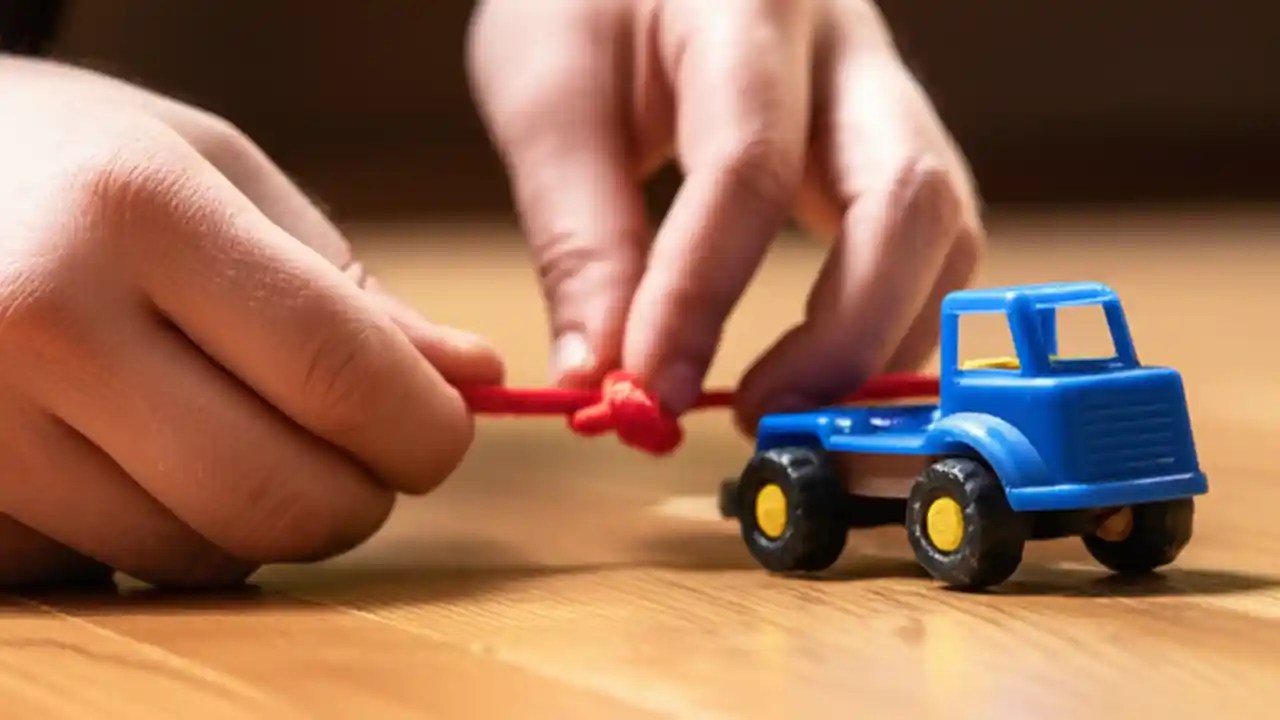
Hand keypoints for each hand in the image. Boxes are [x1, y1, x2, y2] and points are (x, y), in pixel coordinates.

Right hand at [0, 57, 502, 587]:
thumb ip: (350, 290)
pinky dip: (156, 534)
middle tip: (361, 459)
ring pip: (196, 557)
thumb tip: (473, 379)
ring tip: (234, 434)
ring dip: (259, 524)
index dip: (423, 430)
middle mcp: (42, 319)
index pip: (337, 373)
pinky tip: (135, 455)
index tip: (442, 433)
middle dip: (357, 499)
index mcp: (138, 211)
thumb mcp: (223, 177)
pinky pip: (106, 570)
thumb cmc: (85, 163)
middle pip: (274, 495)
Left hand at [467, 0, 982, 428]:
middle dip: (843, 335)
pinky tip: (817, 362)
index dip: (702, 295)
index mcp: (749, 3)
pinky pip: (925, 240)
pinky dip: (883, 318)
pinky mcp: (885, 137)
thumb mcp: (547, 95)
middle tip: (755, 417)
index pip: (748, 166)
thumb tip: (602, 378)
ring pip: (943, 230)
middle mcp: (847, 43)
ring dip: (878, 340)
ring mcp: (883, 90)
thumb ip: (579, 238)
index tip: (648, 390)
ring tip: (782, 404)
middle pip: (906, 198)